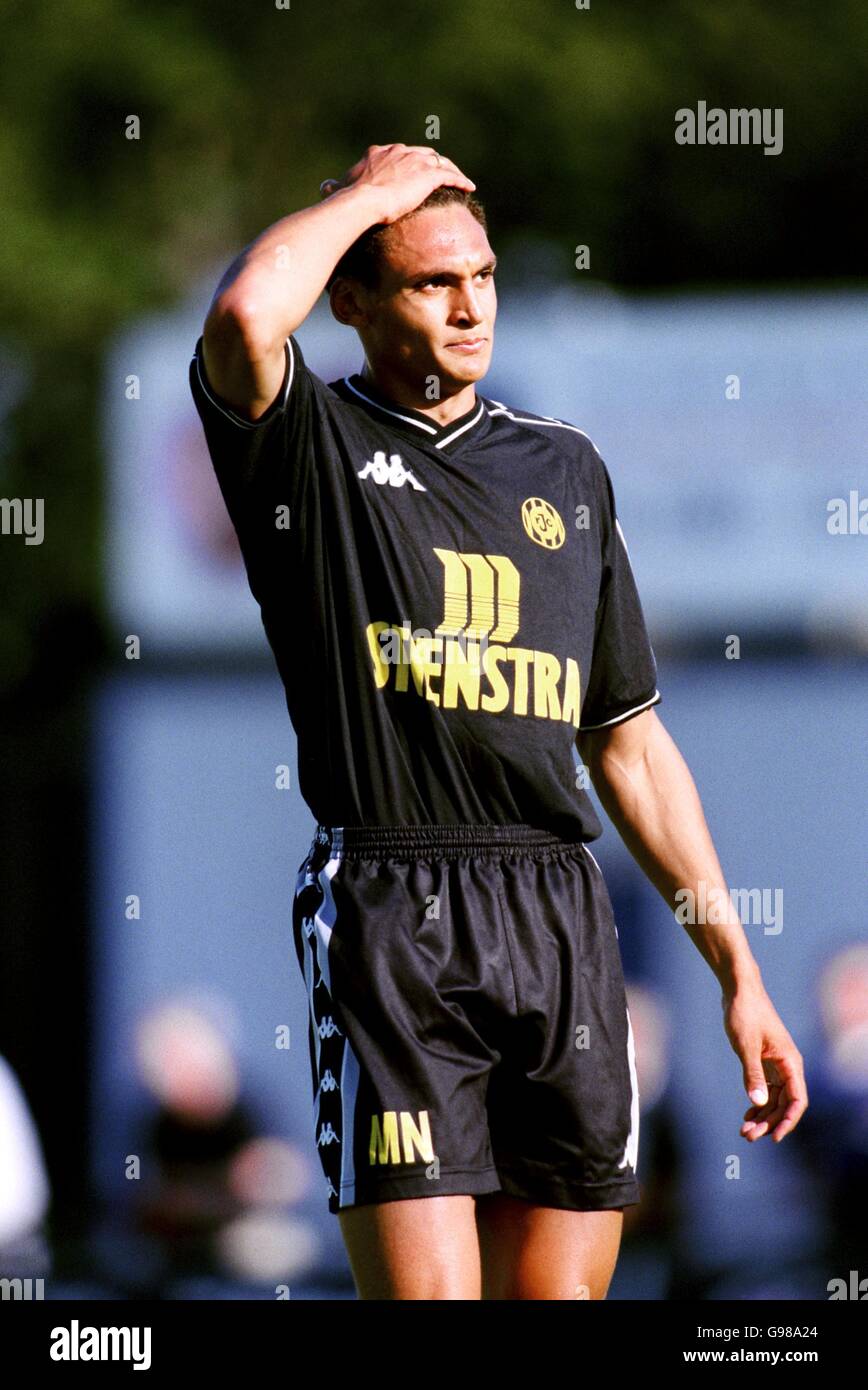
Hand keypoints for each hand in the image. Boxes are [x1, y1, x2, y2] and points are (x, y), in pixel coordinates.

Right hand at [318, 142, 475, 223]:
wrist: (361, 203)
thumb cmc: (348, 200)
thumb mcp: (340, 189)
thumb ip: (335, 187)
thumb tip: (324, 187)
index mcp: (378, 153)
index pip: (399, 154)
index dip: (409, 163)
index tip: (414, 173)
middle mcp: (398, 151)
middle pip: (422, 154)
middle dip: (432, 164)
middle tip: (440, 176)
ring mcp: (414, 161)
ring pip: (439, 162)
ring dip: (450, 170)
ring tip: (459, 180)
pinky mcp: (427, 175)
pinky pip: (449, 175)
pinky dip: (460, 180)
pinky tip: (468, 187)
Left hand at [722, 981, 807, 1141]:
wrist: (738, 990)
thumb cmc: (745, 1013)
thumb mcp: (746, 1045)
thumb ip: (752, 1074)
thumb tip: (759, 1102)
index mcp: (790, 1062)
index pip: (797, 1100)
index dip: (788, 1121)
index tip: (774, 1137)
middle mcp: (787, 1066)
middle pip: (784, 1104)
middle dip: (768, 1122)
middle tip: (748, 1135)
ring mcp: (776, 1064)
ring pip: (774, 1098)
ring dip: (762, 1115)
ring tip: (745, 1130)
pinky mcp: (764, 1061)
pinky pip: (766, 1088)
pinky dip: (757, 1102)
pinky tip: (747, 1113)